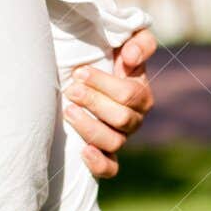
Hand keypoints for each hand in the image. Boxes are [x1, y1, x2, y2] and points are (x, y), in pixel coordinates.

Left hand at [65, 29, 156, 178]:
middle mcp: (134, 119)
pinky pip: (110, 169)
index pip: (129, 95)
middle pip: (121, 118)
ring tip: (69, 112)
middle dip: (94, 102)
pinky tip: (83, 151)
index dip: (104, 84)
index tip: (80, 72)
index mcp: (141, 94)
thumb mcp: (127, 41)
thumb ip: (139, 42)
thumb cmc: (107, 56)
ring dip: (90, 128)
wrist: (86, 75)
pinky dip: (98, 162)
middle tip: (71, 90)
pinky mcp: (105, 155)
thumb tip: (131, 59)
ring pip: (114, 142)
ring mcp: (120, 138)